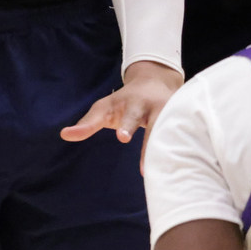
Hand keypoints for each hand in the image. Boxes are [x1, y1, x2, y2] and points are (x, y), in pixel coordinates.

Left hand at [61, 61, 183, 164]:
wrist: (156, 82)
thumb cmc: (125, 101)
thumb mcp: (105, 108)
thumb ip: (88, 124)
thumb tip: (64, 135)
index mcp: (131, 103)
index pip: (126, 115)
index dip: (126, 126)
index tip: (122, 138)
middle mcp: (152, 106)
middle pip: (150, 121)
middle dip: (146, 133)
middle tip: (134, 143)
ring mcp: (170, 112)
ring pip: (170, 128)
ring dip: (167, 145)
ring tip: (161, 166)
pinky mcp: (184, 120)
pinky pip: (186, 135)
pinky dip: (185, 147)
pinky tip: (185, 164)